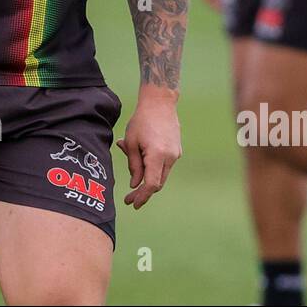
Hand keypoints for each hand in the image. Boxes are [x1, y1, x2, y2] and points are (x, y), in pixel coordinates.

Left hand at [116, 88, 181, 208]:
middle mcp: (170, 157)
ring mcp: (176, 154)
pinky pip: (164, 166)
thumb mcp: (131, 142)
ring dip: (148, 180)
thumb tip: (135, 185)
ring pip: (161, 175)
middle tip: (129, 198)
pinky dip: (153, 169)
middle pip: (158, 183)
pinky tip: (141, 160)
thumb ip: (134, 165)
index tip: (133, 204)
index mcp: (157, 155)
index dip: (142, 196)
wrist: (160, 102)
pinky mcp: (176, 150)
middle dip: (143, 192)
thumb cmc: (141, 120)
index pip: (151, 184)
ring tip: (132, 176)